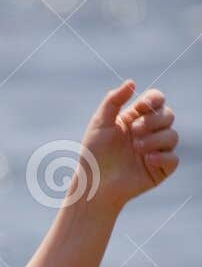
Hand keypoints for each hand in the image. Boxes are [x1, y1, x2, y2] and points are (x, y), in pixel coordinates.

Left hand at [80, 80, 178, 209]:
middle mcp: (149, 132)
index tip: (141, 106)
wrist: (94, 184)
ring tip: (137, 148)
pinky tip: (147, 160)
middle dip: (153, 121)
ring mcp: (156, 150)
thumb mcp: (100, 123)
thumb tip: (132, 82)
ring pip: (172, 136)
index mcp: (137, 118)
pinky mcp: (160, 169)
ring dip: (155, 140)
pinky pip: (173, 159)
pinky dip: (162, 157)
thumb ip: (113, 100)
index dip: (154, 99)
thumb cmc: (94, 153)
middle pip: (168, 115)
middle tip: (135, 132)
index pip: (156, 100)